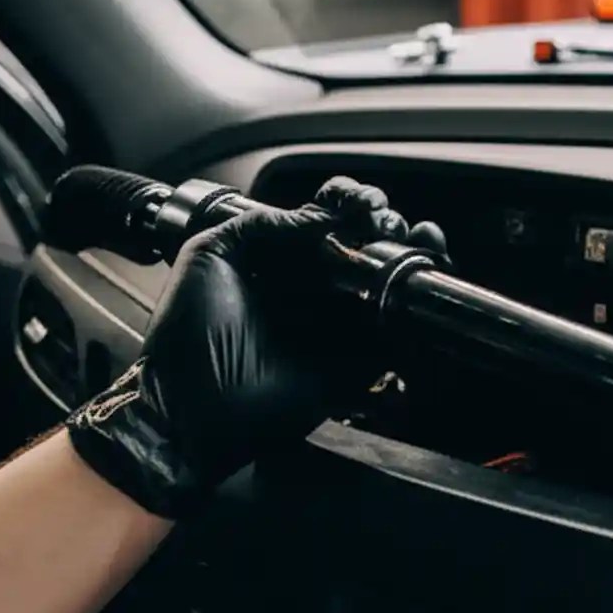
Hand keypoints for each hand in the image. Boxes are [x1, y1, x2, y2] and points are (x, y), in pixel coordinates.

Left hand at [66, 177, 443, 517]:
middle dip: (389, 227)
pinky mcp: (356, 366)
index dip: (351, 207)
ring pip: (388, 287)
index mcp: (280, 263)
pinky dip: (417, 314)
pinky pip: (397, 337)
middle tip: (390, 225)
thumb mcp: (209, 255)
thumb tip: (321, 214)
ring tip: (421, 243)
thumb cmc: (188, 336)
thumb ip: (261, 222)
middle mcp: (312, 291)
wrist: (194, 409)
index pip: (328, 224)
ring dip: (411, 260)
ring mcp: (337, 328)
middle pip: (367, 250)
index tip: (362, 203)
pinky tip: (423, 287)